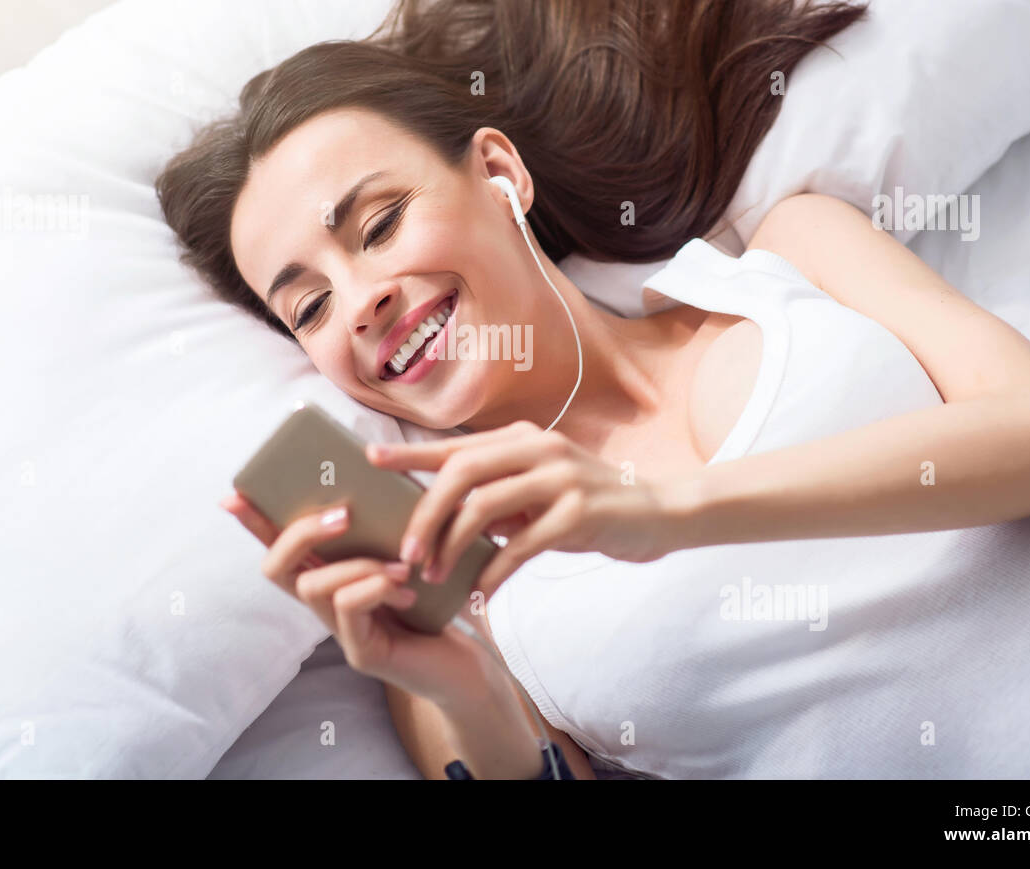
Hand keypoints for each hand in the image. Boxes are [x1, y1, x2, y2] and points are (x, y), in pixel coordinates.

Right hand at [219, 492, 494, 708]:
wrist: (469, 664)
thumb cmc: (442, 602)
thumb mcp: (414, 551)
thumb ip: (390, 522)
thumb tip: (380, 468)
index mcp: (333, 577)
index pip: (280, 549)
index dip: (254, 524)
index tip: (233, 496)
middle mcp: (326, 605)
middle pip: (277, 567)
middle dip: (301, 533)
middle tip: (344, 516)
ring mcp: (340, 632)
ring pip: (314, 587)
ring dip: (358, 565)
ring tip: (401, 566)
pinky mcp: (362, 654)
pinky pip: (347, 608)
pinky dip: (375, 588)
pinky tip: (407, 592)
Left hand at [365, 420, 686, 600]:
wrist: (660, 513)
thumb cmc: (590, 505)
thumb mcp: (541, 489)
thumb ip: (499, 492)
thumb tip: (443, 512)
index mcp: (524, 438)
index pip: (456, 445)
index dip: (410, 453)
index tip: (369, 460)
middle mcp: (539, 448)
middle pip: (461, 473)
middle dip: (425, 515)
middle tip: (406, 552)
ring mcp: (560, 478)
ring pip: (484, 507)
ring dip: (452, 545)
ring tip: (436, 576)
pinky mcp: (579, 513)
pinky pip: (521, 544)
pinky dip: (493, 571)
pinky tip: (481, 592)